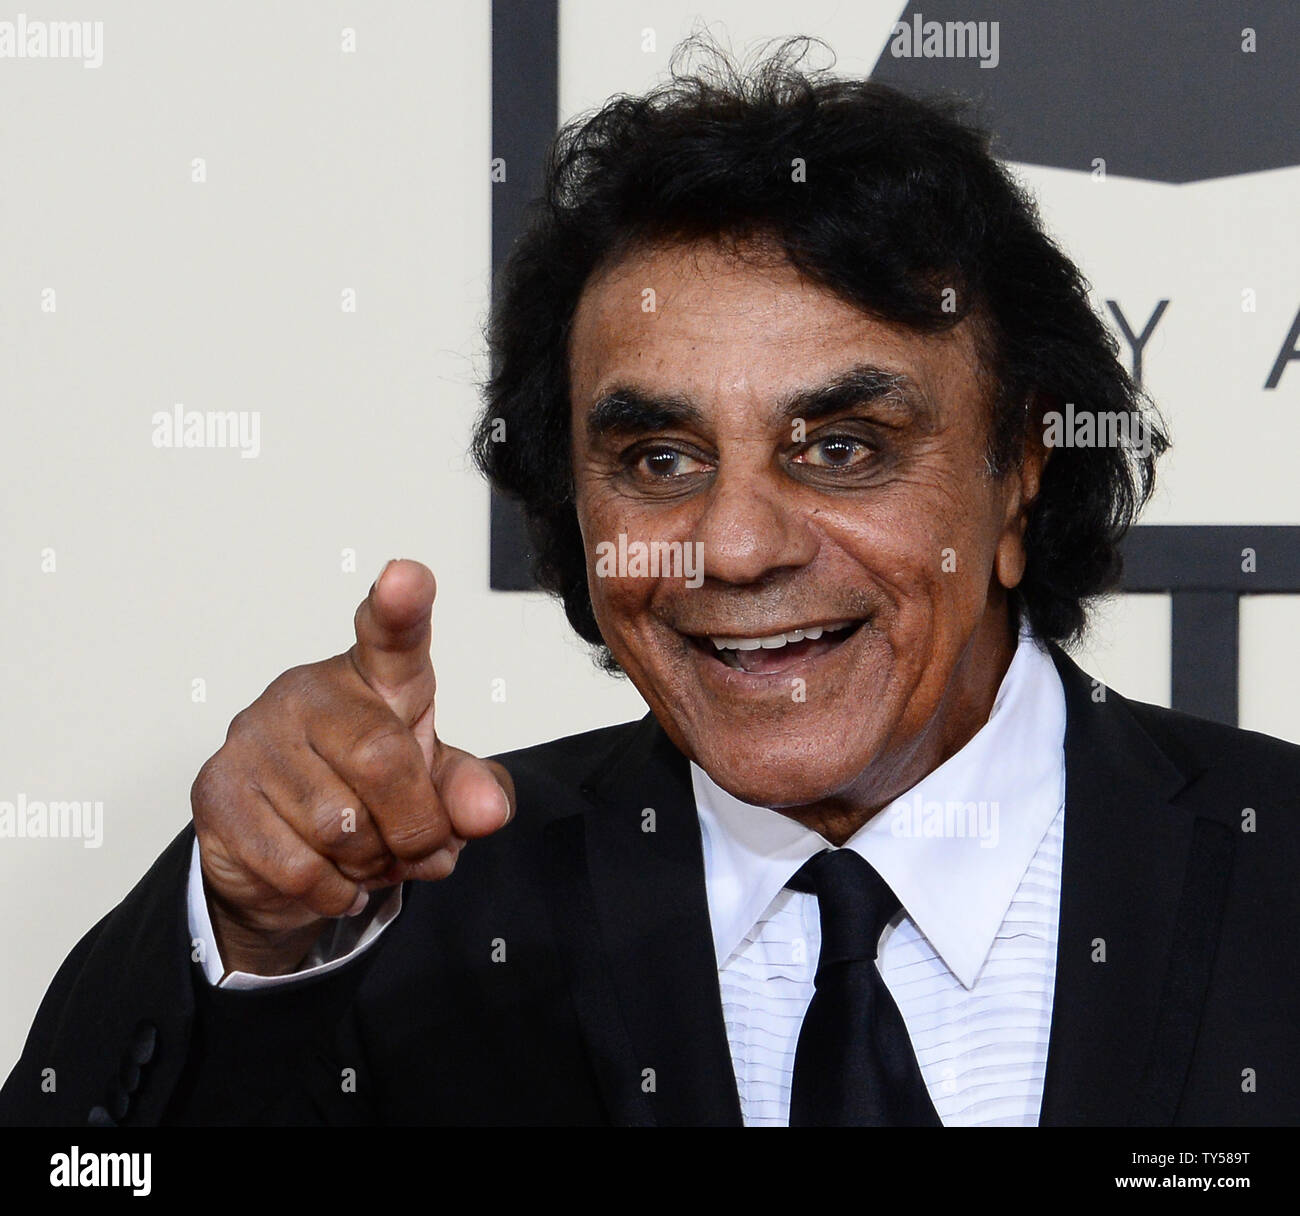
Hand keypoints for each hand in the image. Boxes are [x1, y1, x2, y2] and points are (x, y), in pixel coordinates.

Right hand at [190, 560, 514, 974]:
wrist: (285, 860)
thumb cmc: (370, 796)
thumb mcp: (435, 789)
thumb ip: (471, 791)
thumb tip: (487, 811)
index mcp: (374, 675)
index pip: (391, 633)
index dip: (401, 605)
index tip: (406, 578)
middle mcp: (309, 690)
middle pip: (380, 759)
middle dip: (416, 826)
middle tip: (421, 849)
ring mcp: (254, 737)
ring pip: (337, 824)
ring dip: (373, 864)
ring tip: (372, 858)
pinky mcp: (216, 791)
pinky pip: (294, 864)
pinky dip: (333, 890)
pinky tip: (337, 880)